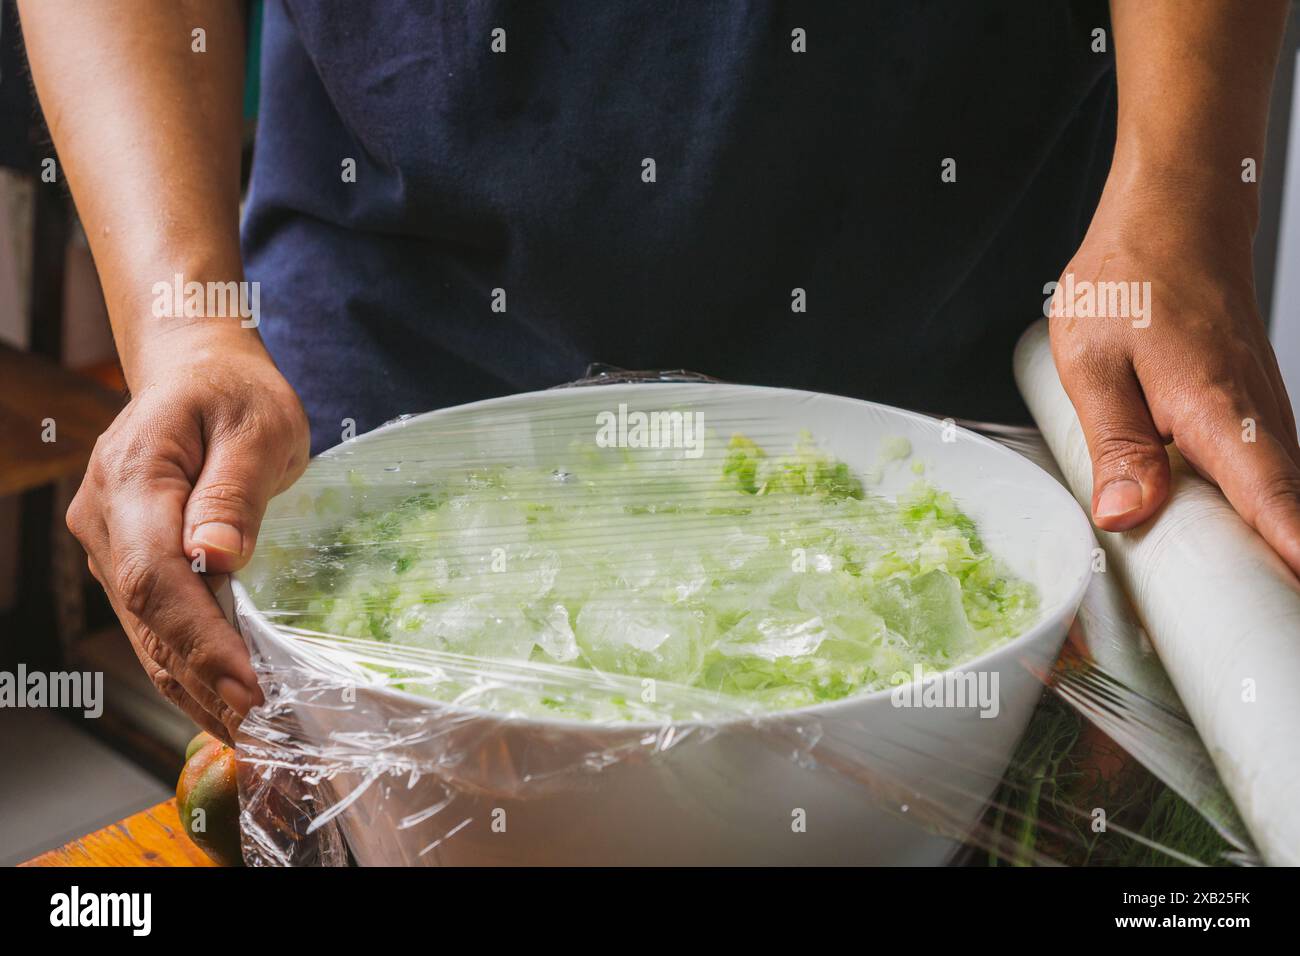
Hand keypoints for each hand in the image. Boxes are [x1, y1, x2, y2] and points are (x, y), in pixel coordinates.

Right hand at [67, 330, 309, 740]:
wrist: (196, 373)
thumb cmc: (234, 393)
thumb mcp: (257, 425)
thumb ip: (233, 490)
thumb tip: (215, 557)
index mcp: (133, 475)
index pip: (157, 576)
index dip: (200, 639)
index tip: (248, 686)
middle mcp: (104, 518)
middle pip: (148, 617)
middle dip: (203, 680)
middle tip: (262, 734)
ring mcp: (108, 543)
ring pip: (146, 631)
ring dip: (196, 687)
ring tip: (253, 738)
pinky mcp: (126, 562)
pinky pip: (154, 624)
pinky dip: (189, 666)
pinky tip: (226, 704)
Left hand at [1050, 171, 1299, 576]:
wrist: (1175, 214)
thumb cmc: (1132, 276)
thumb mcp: (1093, 360)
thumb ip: (1114, 442)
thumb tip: (1125, 515)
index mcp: (1216, 410)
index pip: (1271, 497)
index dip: (1293, 550)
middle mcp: (1257, 416)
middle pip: (1285, 509)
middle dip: (1280, 569)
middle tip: (1263, 629)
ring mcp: (1264, 412)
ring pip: (1277, 492)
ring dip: (1268, 542)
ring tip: (1252, 602)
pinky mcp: (1255, 409)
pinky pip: (1265, 471)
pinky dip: (1258, 507)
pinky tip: (1231, 537)